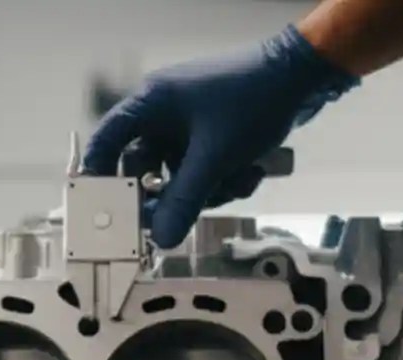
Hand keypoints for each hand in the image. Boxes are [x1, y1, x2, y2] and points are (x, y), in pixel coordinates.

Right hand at [82, 25, 357, 248]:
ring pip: (178, 174)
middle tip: (171, 220)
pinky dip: (223, 179)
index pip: (108, 140)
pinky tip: (248, 173)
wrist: (303, 77)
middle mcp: (165, 113)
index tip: (101, 208)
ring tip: (232, 183)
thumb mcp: (215, 158)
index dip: (99, 174)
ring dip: (204, 190)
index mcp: (152, 103)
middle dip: (166, 195)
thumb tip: (160, 239)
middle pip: (144, 167)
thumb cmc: (254, 100)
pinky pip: (202, 169)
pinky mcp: (211, 134)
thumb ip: (184, 201)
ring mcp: (189, 124)